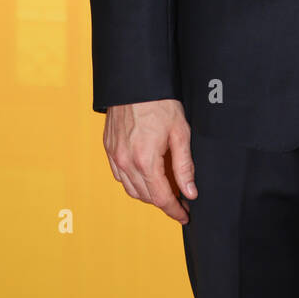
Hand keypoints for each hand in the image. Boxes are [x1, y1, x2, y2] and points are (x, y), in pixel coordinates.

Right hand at [103, 99, 196, 223]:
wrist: (135, 82)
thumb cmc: (160, 103)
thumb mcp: (180, 132)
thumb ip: (184, 166)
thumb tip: (190, 192)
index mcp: (145, 160)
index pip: (161, 198)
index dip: (174, 210)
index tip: (185, 215)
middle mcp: (125, 162)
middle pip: (145, 197)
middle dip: (163, 202)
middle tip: (180, 200)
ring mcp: (114, 156)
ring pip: (130, 189)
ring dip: (147, 194)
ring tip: (165, 190)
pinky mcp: (108, 149)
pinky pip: (119, 176)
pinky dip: (133, 182)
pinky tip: (145, 176)